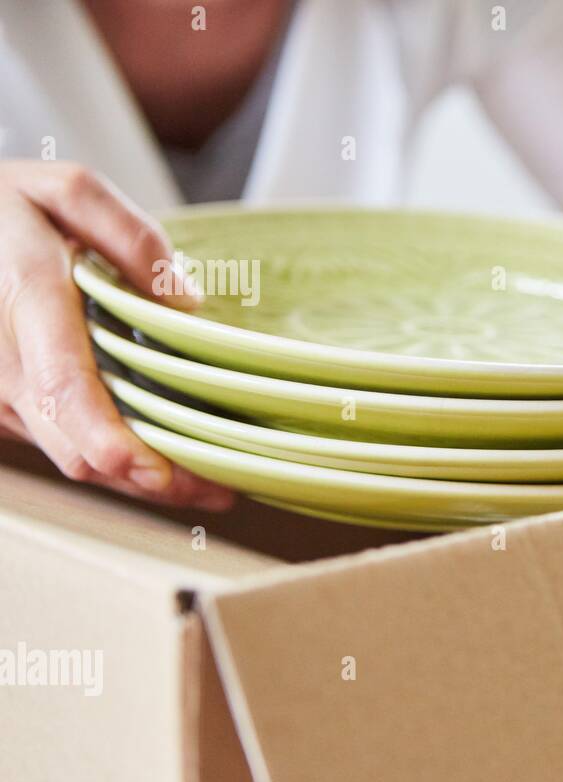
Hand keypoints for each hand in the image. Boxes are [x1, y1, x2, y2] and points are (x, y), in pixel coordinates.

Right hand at [0, 160, 232, 509]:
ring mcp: (2, 390)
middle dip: (148, 479)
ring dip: (138, 482)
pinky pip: (64, 449)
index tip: (154, 471)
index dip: (107, 438)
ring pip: (71, 459)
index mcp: (25, 298)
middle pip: (76, 446)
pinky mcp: (10, 405)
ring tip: (211, 487)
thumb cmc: (10, 208)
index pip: (64, 384)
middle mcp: (6, 358)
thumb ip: (128, 236)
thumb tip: (184, 301)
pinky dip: (115, 463)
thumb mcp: (66, 190)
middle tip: (222, 491)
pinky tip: (166, 460)